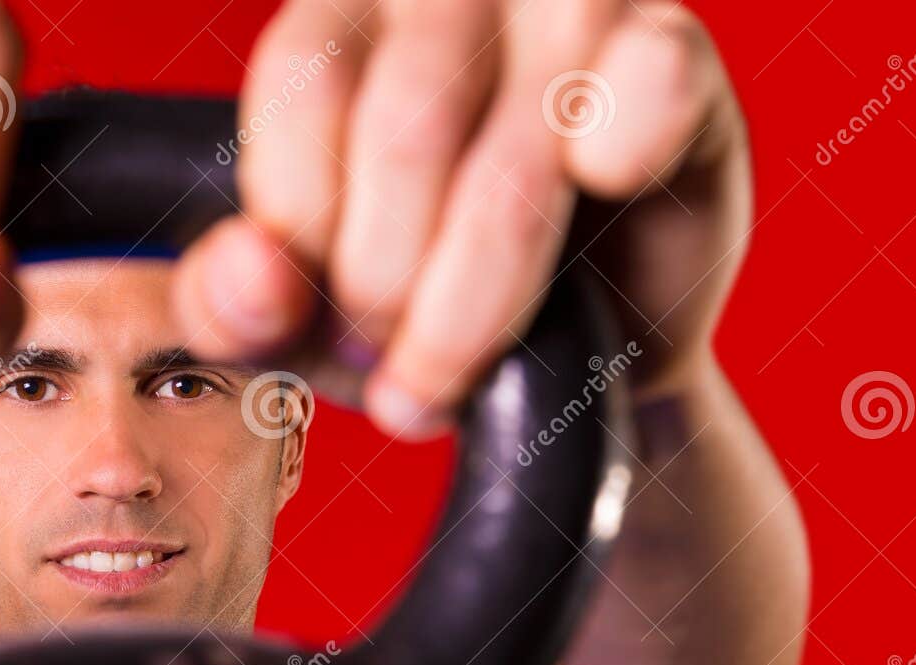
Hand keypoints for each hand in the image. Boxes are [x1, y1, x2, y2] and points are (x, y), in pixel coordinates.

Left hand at [173, 0, 748, 435]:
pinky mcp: (677, 58)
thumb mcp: (305, 323)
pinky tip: (599, 192)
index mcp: (338, 21)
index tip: (331, 330)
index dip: (309, 234)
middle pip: (406, 132)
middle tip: (399, 376)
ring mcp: (569, 9)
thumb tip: (252, 278)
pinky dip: (619, 152)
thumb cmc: (423, 310)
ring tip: (462, 367)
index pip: (304, 89)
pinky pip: (648, 79)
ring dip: (480, 300)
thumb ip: (238, 305)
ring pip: (511, 164)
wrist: (569, 367)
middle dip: (391, 290)